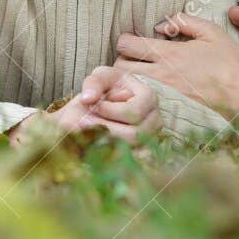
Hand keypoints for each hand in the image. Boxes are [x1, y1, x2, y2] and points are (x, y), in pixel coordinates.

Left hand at [9, 66, 159, 144]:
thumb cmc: (105, 88)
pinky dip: (108, 153)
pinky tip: (95, 143)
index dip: (109, 110)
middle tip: (83, 122)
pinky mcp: (141, 153)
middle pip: (134, 135)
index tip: (92, 105)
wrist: (102, 106)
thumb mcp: (100, 78)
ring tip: (88, 131)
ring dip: (104, 141)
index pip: (133, 113)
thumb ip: (94, 83)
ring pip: (129, 150)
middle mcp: (155, 120)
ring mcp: (150, 139)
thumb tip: (88, 99)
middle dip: (105, 129)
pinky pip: (126, 160)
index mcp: (149, 97)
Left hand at [114, 12, 238, 132]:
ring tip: (135, 80)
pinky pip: (140, 106)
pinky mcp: (168, 113)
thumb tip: (163, 23)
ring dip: (125, 82)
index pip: (128, 45)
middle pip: (120, 68)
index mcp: (170, 54)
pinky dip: (137, 100)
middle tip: (129, 62)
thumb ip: (186, 22)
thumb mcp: (213, 33)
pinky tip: (146, 98)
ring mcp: (163, 97)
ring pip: (126, 89)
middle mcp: (161, 76)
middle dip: (120, 62)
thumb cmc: (231, 65)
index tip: (130, 42)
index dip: (125, 41)